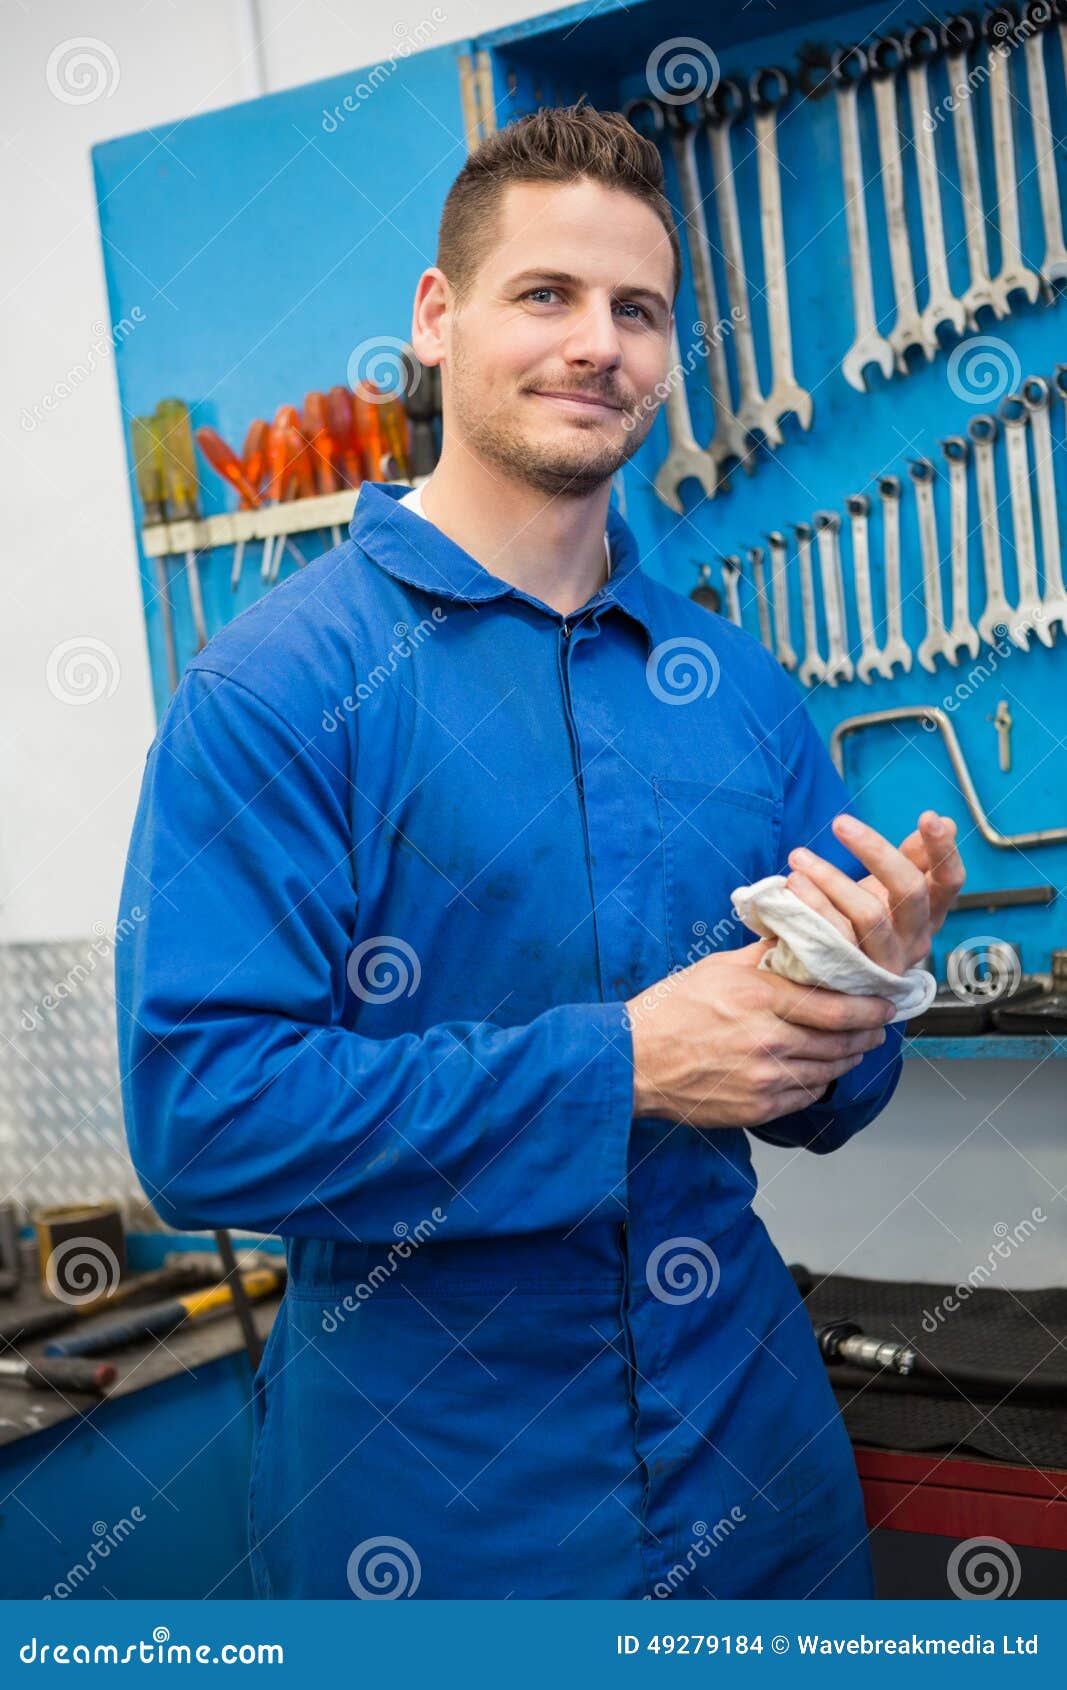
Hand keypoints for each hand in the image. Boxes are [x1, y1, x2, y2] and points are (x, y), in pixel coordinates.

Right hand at [625, 941, 893, 1128]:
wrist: (635, 1060)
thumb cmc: (671, 1010)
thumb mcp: (717, 967)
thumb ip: (764, 953)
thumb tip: (798, 933)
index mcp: (760, 998)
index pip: (836, 1006)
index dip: (869, 1008)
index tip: (884, 1005)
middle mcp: (768, 1040)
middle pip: (840, 1042)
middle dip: (867, 1034)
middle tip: (877, 1027)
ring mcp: (765, 1078)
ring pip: (828, 1071)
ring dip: (849, 1059)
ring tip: (855, 1048)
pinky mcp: (758, 1107)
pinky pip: (806, 1096)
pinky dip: (820, 1083)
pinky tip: (820, 1072)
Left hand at [785, 811, 964, 974]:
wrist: (834, 976)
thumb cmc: (865, 923)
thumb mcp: (891, 888)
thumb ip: (914, 857)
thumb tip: (941, 819)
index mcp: (931, 913)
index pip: (949, 881)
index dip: (943, 850)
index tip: (928, 817)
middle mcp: (916, 939)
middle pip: (910, 891)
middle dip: (875, 851)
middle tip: (840, 823)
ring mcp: (888, 961)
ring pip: (870, 915)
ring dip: (832, 878)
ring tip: (799, 856)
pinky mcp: (857, 976)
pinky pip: (838, 936)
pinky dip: (814, 905)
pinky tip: (794, 884)